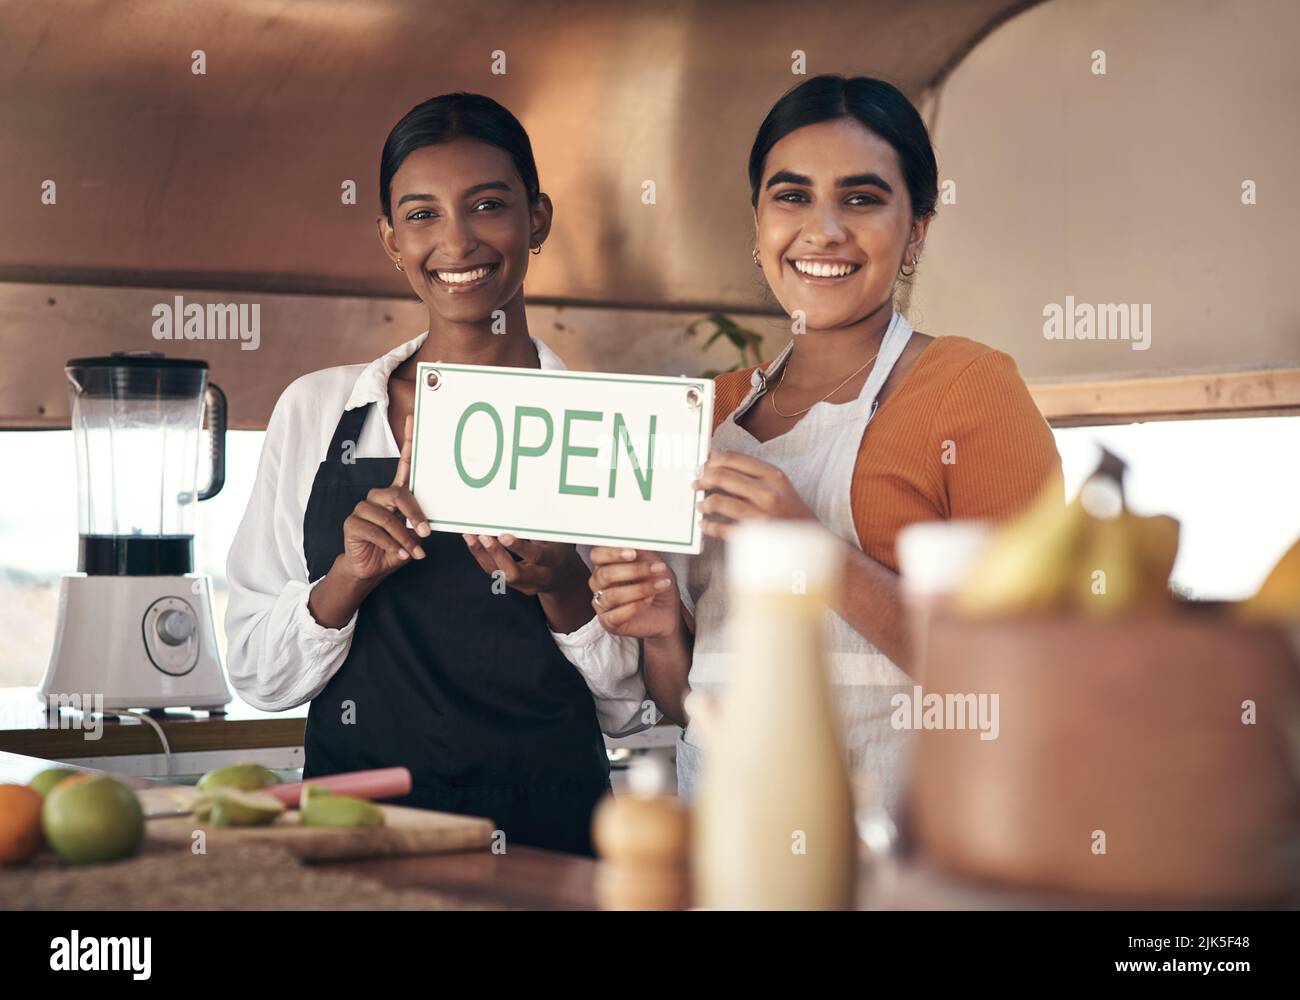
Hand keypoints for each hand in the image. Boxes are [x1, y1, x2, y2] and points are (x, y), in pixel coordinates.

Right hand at [337, 414, 430, 581]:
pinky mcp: (352, 523)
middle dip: (415, 515)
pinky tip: (397, 554)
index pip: (404, 464)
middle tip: (426, 533)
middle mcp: (378, 496)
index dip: (408, 442)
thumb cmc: (395, 548)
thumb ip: (421, 523)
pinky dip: (390, 545)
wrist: (371, 569)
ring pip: (388, 517)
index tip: (413, 419)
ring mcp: (363, 508)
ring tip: (412, 552)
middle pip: (399, 494)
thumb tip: (434, 524)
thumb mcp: (413, 535)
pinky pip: (375, 531)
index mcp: (395, 494)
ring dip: (404, 538)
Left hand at [462, 533, 585, 597]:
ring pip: (498, 574)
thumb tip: (521, 509)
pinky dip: (482, 556)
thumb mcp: (558, 538)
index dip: (519, 547)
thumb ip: (542, 528)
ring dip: (482, 554)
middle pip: (513, 573)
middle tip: (482, 536)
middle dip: (496, 554)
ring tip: (470, 535)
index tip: (503, 535)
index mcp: (553, 562)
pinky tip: (473, 541)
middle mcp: (538, 577)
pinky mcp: (513, 586)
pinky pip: (494, 572)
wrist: (564, 579)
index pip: (536, 556)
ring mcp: (525, 585)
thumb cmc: (559, 551)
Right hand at [588, 547, 681, 638]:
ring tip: (659, 586)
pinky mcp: (609, 622)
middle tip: (656, 568)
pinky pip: (615, 615)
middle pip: (604, 574)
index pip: (597, 555)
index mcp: (606, 565)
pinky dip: (635, 607)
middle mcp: (600, 584)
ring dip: (640, 589)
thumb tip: (635, 544)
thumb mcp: (654, 564)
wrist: (668, 611)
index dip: (612, 553)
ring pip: (611, 596)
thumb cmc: (657, 584)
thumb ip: (642, 554)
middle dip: (633, 570)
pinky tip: (649, 601)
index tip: (633, 552)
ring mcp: (602, 604)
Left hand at [693, 451, 815, 538]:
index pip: (733, 459)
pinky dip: (709, 526)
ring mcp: (761, 515)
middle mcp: (767, 492)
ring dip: (704, 503)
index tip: (702, 466)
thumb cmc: (791, 511)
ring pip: (719, 502)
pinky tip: (705, 525)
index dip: (712, 461)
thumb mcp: (776, 484)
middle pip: (722, 477)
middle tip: (695, 483)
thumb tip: (713, 455)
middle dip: (703, 479)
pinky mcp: (754, 536)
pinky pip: (722, 529)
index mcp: (773, 475)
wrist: (812, 542)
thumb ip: (746, 470)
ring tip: (701, 505)